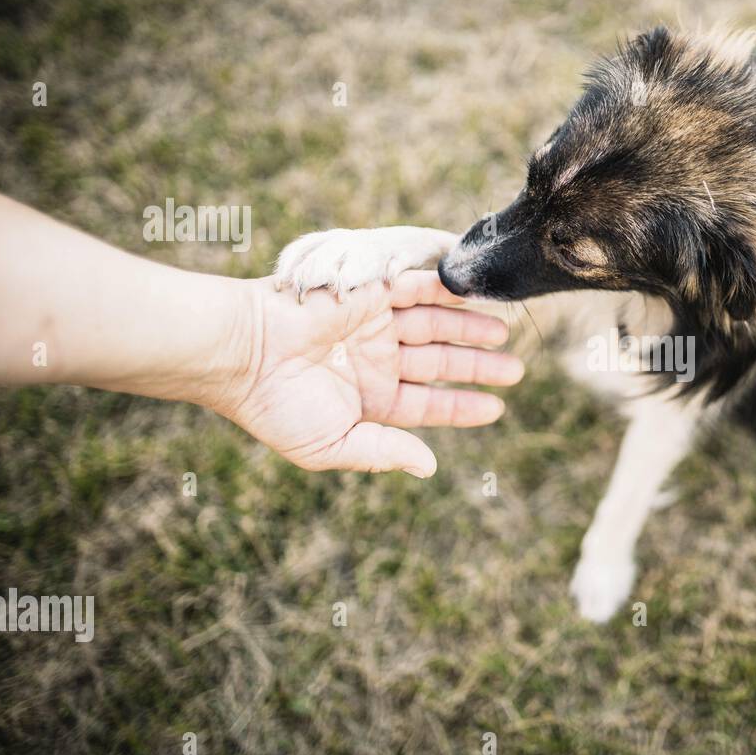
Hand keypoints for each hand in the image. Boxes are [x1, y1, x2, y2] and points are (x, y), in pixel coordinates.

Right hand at [218, 270, 521, 477]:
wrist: (240, 352)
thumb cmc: (278, 405)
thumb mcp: (332, 444)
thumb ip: (382, 452)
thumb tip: (429, 467)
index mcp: (368, 399)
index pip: (428, 405)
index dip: (462, 407)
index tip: (497, 408)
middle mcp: (376, 361)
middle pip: (439, 363)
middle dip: (477, 365)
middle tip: (515, 368)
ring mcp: (374, 325)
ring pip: (435, 325)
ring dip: (470, 328)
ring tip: (504, 334)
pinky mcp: (370, 292)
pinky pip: (416, 287)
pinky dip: (446, 290)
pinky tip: (475, 298)